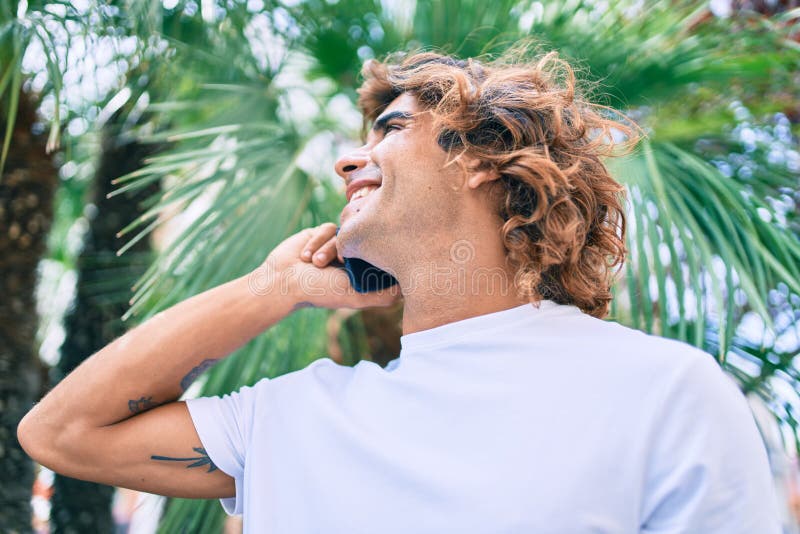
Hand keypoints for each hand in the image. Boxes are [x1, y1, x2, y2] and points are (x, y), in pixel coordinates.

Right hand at [250, 223, 399, 309]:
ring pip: (345, 234)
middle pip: (365, 242)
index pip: (382, 258)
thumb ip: (384, 295)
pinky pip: (329, 228)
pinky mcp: (323, 234)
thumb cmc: (320, 292)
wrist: (283, 280)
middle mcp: (354, 259)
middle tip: (339, 262)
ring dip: (327, 249)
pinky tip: (305, 256)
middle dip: (348, 251)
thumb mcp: (356, 296)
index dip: (376, 255)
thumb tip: (411, 289)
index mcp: (364, 274)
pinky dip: (316, 242)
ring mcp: (339, 245)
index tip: (363, 261)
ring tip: (315, 264)